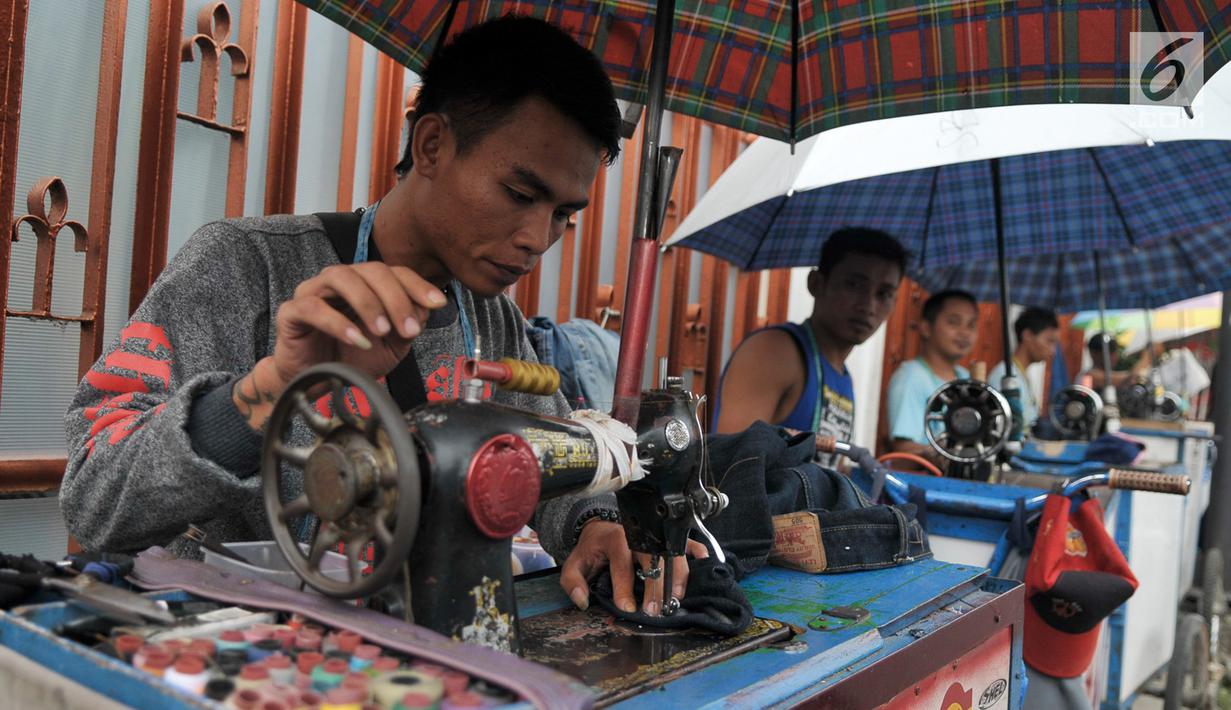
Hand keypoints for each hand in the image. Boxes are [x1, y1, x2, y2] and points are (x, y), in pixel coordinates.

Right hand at [232, 263, 445, 429]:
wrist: (315, 383)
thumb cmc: (351, 359)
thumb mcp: (391, 347)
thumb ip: (407, 327)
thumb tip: (425, 309)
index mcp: (365, 284)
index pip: (394, 272)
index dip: (417, 285)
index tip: (438, 303)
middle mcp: (339, 281)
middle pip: (371, 270)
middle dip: (396, 297)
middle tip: (409, 328)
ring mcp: (313, 291)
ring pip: (341, 278)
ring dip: (368, 303)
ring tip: (382, 331)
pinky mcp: (291, 311)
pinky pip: (313, 307)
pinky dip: (338, 322)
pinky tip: (357, 340)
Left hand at [559, 520, 709, 616]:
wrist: (604, 528)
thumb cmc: (593, 549)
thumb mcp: (574, 563)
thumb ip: (572, 581)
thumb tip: (582, 600)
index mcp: (615, 540)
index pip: (622, 564)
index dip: (625, 587)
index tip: (628, 608)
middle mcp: (638, 535)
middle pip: (652, 559)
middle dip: (655, 586)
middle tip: (655, 610)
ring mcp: (656, 535)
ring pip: (673, 553)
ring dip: (677, 577)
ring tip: (676, 599)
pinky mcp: (668, 538)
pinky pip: (687, 544)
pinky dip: (697, 554)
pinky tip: (703, 566)